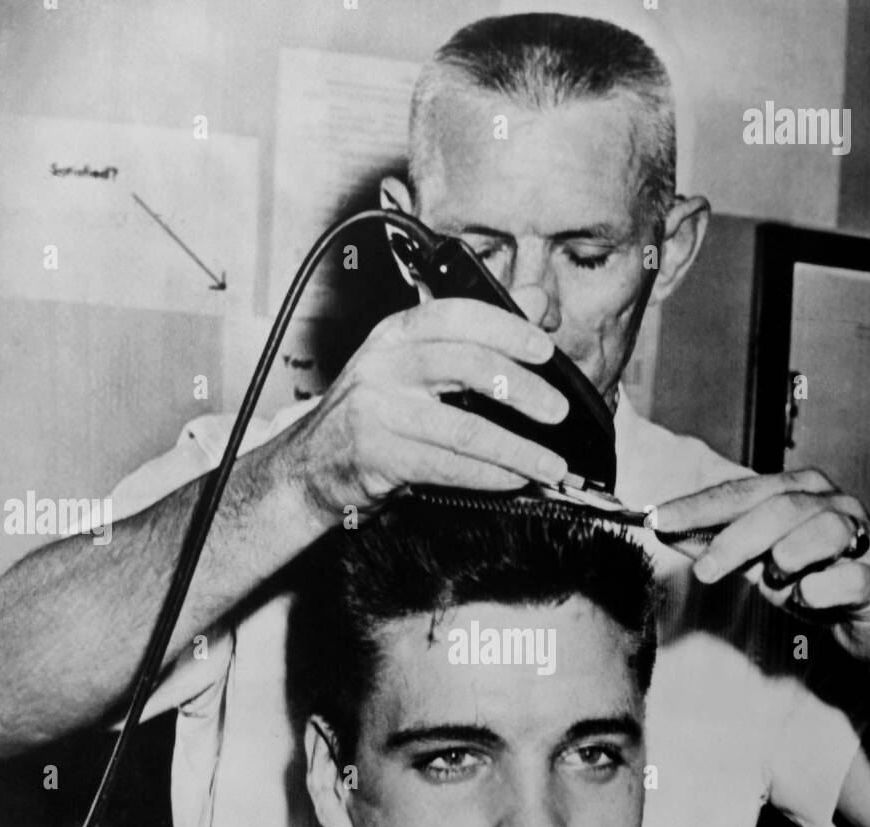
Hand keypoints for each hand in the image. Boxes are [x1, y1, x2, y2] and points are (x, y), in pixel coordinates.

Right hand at [283, 297, 568, 521]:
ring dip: (517, 450)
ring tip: (550, 465)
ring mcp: (378, 411)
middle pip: (466, 366)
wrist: (311, 465)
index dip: (507, 328)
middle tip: (557, 412)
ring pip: (463, 428)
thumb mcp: (415, 362)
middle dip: (522, 390)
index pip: (458, 316)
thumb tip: (538, 303)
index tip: (545, 349)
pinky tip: (513, 479)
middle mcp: (384, 365)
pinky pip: (446, 466)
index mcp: (397, 333)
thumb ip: (476, 332)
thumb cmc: (374, 413)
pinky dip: (488, 476)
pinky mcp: (377, 456)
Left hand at [654, 469, 869, 667]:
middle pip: (780, 507)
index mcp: (801, 491)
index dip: (698, 506)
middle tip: (704, 572)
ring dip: (787, 562)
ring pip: (820, 531)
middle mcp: (835, 503)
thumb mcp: (759, 563)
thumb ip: (717, 545)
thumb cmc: (816, 582)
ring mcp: (862, 537)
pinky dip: (820, 592)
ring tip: (779, 584)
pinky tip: (810, 600)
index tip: (658, 520)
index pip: (742, 491)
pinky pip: (846, 579)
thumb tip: (665, 531)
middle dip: (734, 539)